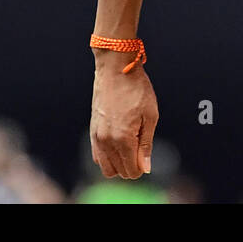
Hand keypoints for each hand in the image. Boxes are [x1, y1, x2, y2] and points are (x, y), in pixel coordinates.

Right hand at [90, 50, 158, 178]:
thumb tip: (145, 167)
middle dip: (131, 166)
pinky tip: (119, 143)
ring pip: (106, 167)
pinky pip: (97, 155)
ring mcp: (96, 136)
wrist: (115, 69)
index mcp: (122, 138)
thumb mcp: (150, 115)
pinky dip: (108, 156)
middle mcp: (106, 141)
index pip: (131, 170)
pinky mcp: (92, 130)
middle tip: (141, 149)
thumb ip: (146, 144)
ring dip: (119, 163)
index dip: (142, 167)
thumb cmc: (136, 89)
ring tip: (130, 147)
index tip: (147, 154)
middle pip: (119, 172)